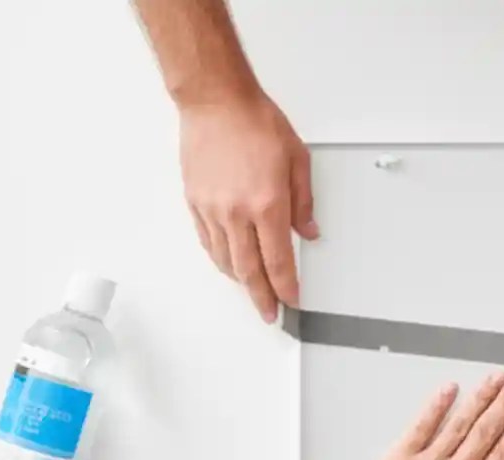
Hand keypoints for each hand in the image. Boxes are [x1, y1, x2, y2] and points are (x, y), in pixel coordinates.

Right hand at [179, 94, 317, 322]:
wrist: (216, 102)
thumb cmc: (256, 122)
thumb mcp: (297, 159)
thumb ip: (303, 201)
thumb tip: (308, 231)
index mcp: (267, 204)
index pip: (279, 261)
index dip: (286, 287)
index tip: (292, 301)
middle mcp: (237, 213)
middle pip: (250, 270)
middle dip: (262, 297)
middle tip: (269, 314)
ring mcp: (212, 209)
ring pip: (226, 260)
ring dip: (241, 281)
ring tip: (253, 291)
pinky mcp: (195, 202)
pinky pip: (208, 242)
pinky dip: (221, 259)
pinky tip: (229, 265)